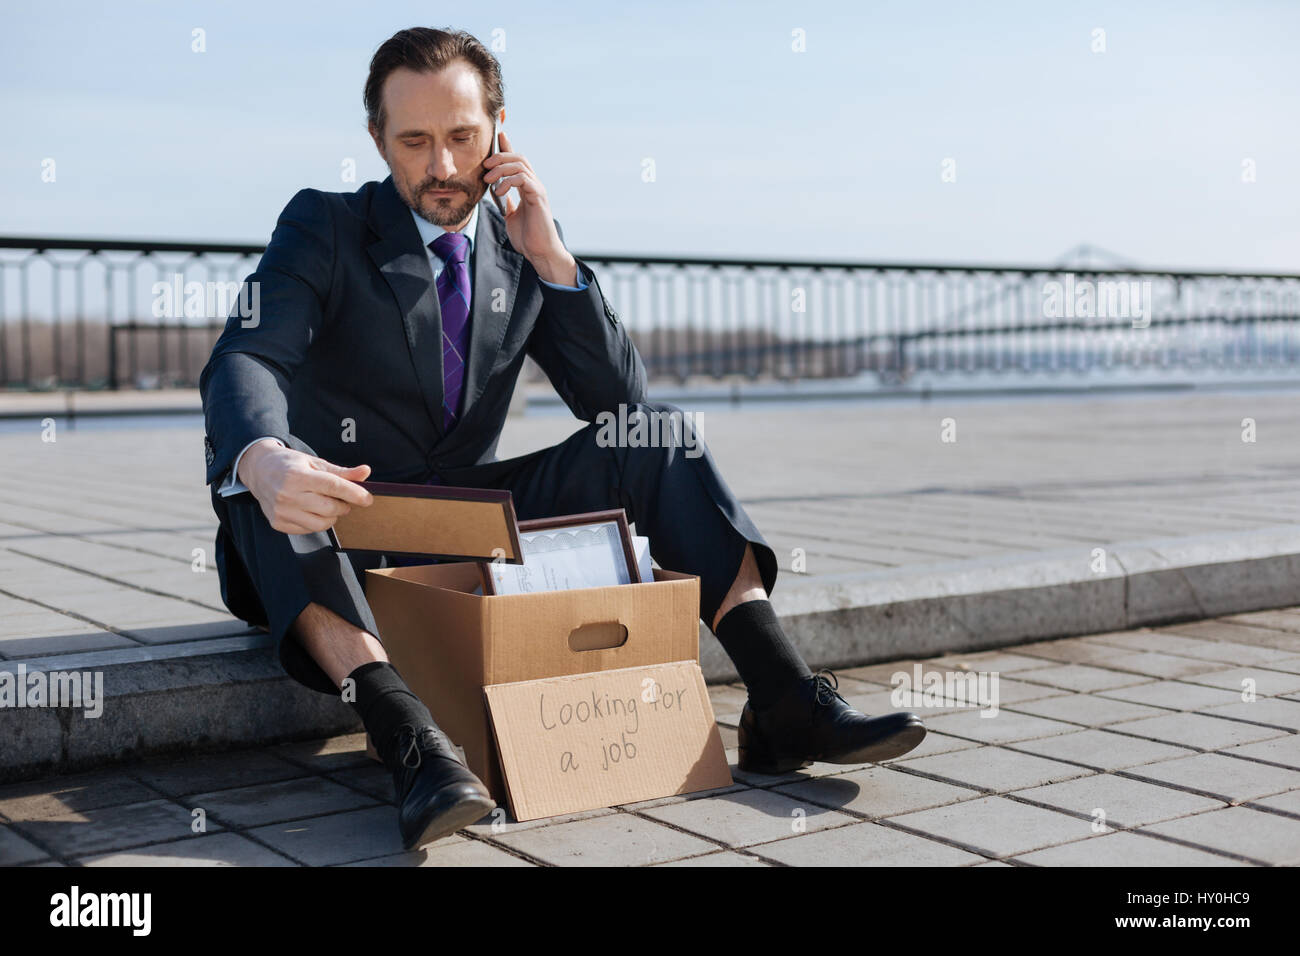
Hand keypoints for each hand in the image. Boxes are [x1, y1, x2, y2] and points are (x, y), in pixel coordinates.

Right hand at [238, 440, 373, 533]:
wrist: (259, 470)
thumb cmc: (290, 465)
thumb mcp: (315, 462)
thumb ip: (341, 472)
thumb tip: (365, 472)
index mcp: (298, 476)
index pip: (333, 486)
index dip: (354, 493)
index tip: (367, 498)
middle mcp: (288, 495)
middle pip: (330, 508)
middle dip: (343, 505)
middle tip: (341, 498)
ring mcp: (282, 511)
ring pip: (321, 523)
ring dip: (331, 516)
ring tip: (327, 504)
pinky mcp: (278, 523)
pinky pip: (308, 529)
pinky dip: (316, 522)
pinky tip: (311, 510)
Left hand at [483, 130, 576, 284]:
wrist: (539, 252)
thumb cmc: (527, 237)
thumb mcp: (511, 216)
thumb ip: (505, 201)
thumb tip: (494, 190)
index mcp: (527, 188)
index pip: (517, 162)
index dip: (507, 148)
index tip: (497, 136)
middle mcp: (534, 185)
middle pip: (519, 157)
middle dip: (500, 156)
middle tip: (485, 164)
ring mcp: (537, 189)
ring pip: (520, 165)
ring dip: (501, 168)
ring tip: (488, 179)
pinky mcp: (538, 196)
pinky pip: (523, 179)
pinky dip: (508, 181)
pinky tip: (498, 191)